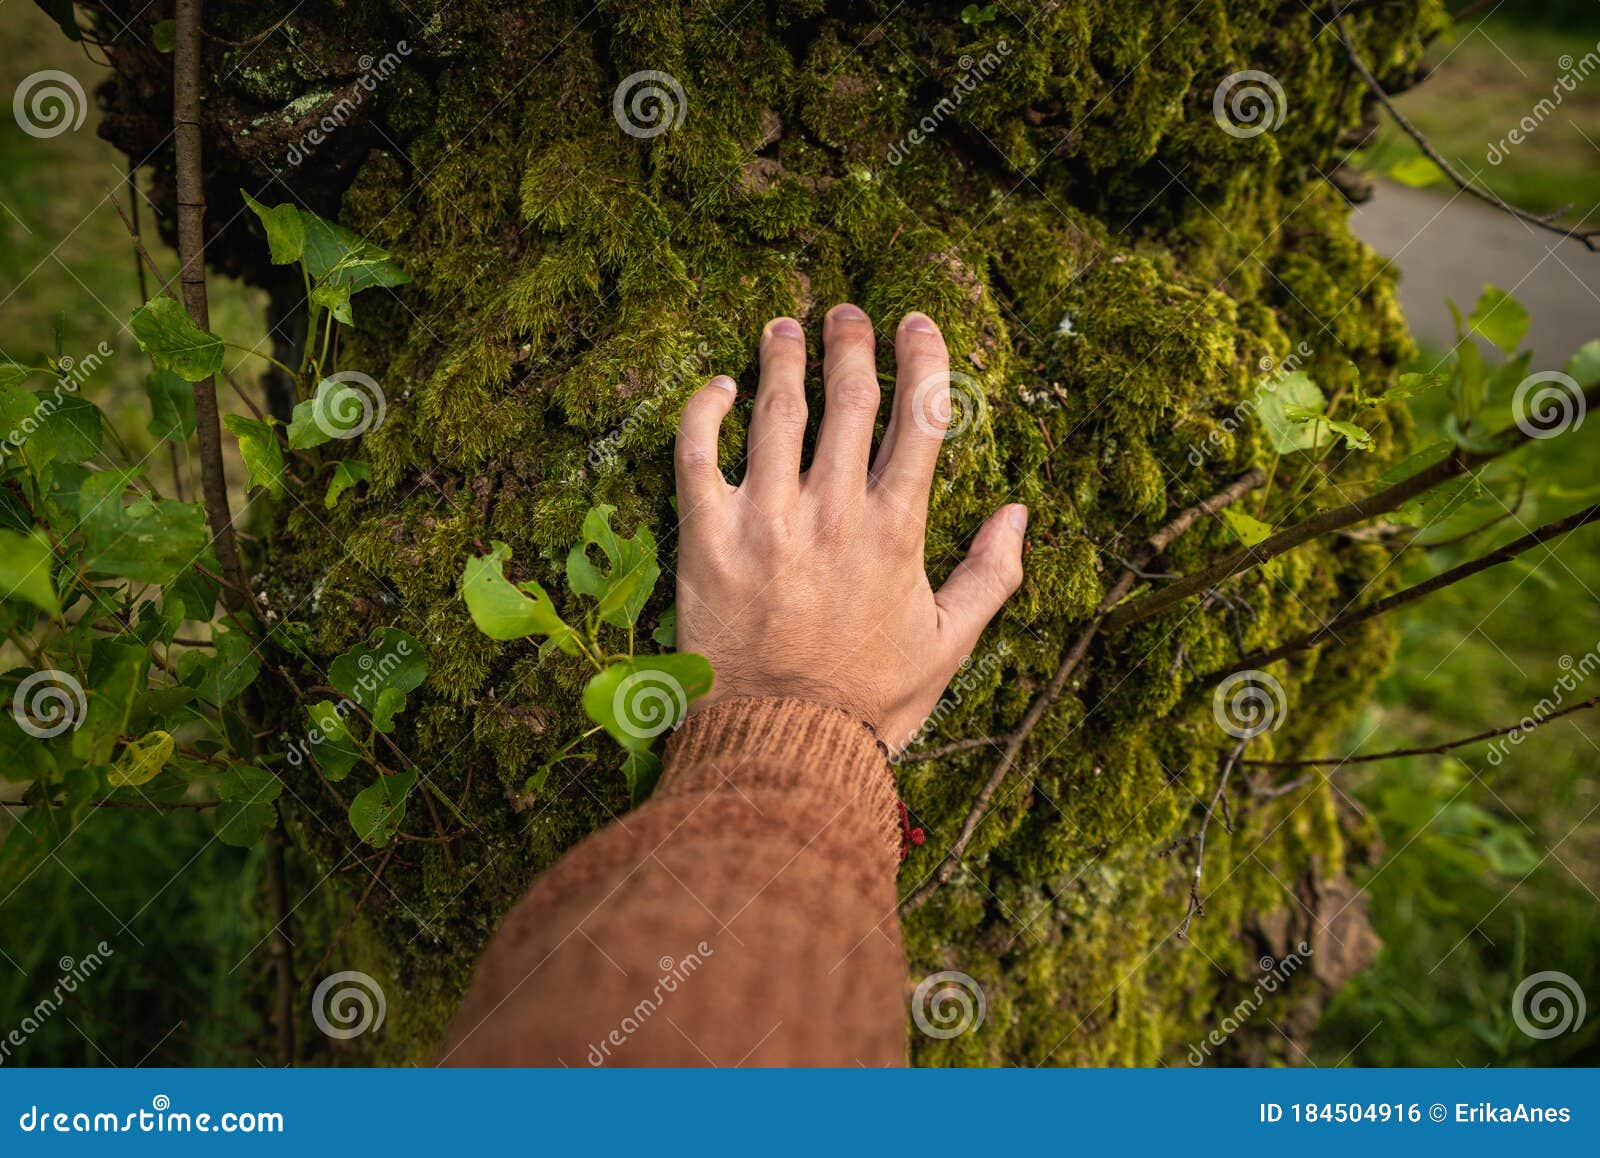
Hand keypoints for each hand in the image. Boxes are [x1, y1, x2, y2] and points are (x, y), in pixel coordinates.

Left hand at [672, 304, 1026, 752]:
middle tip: (845, 314)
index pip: (919, 417)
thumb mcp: (948, 646)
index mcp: (895, 529)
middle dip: (850, 342)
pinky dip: (703, 409)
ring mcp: (765, 519)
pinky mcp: (705, 537)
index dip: (923, 357)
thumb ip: (990, 575)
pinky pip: (695, 451)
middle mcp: (832, 511)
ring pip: (775, 410)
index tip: (916, 323)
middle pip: (847, 397)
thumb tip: (1018, 512)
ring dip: (782, 357)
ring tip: (782, 329)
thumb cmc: (868, 701)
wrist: (781, 744)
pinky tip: (716, 387)